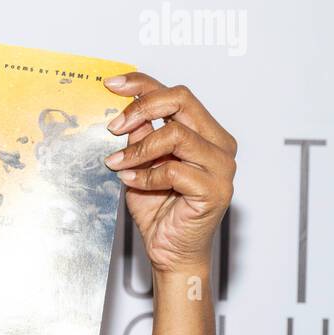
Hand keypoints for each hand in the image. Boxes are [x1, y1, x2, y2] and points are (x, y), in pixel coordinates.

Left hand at [101, 73, 236, 275]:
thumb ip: (138, 135)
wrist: (169, 250)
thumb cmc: (158, 208)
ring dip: (138, 148)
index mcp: (205, 132)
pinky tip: (131, 182)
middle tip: (113, 126)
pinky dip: (145, 175)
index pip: (176, 94)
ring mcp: (221, 167)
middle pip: (181, 100)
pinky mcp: (215, 190)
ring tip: (117, 163)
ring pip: (176, 135)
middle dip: (140, 108)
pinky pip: (173, 170)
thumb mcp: (140, 162)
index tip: (112, 84)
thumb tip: (122, 109)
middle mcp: (218, 144)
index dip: (142, 84)